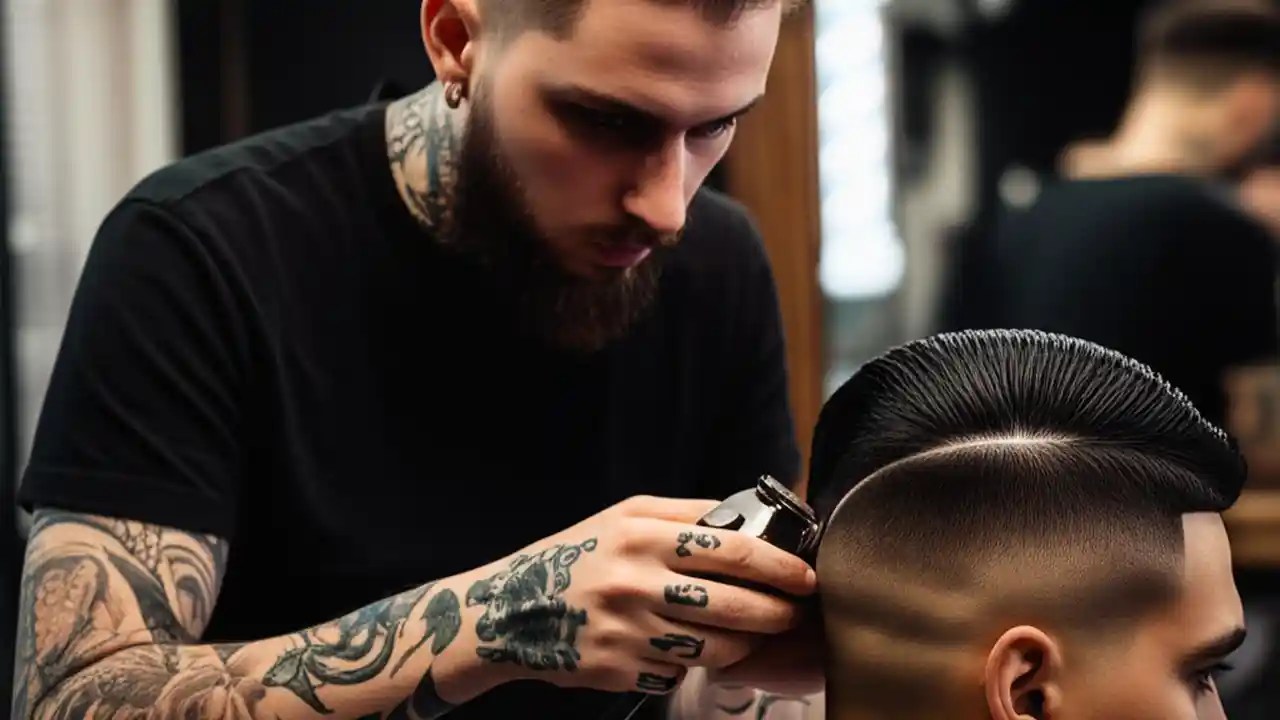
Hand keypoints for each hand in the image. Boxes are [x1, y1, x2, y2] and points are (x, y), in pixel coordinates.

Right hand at [447, 495, 816, 697]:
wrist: (509, 610)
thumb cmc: (577, 556)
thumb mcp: (623, 517)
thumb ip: (685, 515)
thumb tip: (749, 516)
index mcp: (640, 536)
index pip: (730, 549)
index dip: (778, 565)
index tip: (805, 575)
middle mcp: (634, 583)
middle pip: (733, 606)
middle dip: (777, 613)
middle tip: (794, 613)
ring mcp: (627, 632)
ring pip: (715, 648)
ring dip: (745, 644)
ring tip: (753, 634)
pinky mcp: (619, 672)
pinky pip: (678, 673)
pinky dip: (692, 664)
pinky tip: (690, 649)